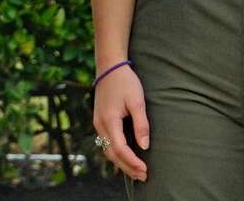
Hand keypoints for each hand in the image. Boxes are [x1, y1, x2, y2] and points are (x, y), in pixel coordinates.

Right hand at [93, 65, 148, 180]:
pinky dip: (115, 153)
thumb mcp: (137, 101)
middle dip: (127, 167)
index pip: (120, 149)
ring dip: (121, 162)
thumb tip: (144, 146)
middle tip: (143, 176)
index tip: (145, 169)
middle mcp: (100, 124)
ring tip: (136, 171)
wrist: (109, 66)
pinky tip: (125, 156)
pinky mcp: (99, 120)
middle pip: (112, 154)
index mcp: (109, 120)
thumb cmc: (125, 82)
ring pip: (107, 150)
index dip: (132, 162)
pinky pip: (106, 142)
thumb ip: (141, 124)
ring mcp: (97, 122)